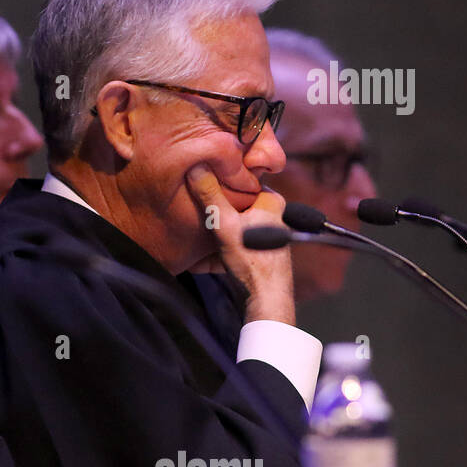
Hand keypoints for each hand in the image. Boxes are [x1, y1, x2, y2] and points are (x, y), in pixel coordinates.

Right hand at [185, 164, 294, 323]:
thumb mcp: (224, 224)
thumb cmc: (253, 263)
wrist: (266, 301)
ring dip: (211, 238)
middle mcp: (273, 217)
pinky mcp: (258, 255)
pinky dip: (217, 253)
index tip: (200, 190)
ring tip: (193, 244)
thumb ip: (210, 195)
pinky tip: (199, 263)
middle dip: (212, 217)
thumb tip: (197, 166)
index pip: (240, 183)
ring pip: (232, 229)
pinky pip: (233, 247)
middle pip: (233, 208)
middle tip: (193, 219)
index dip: (218, 186)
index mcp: (272, 202)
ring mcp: (266, 238)